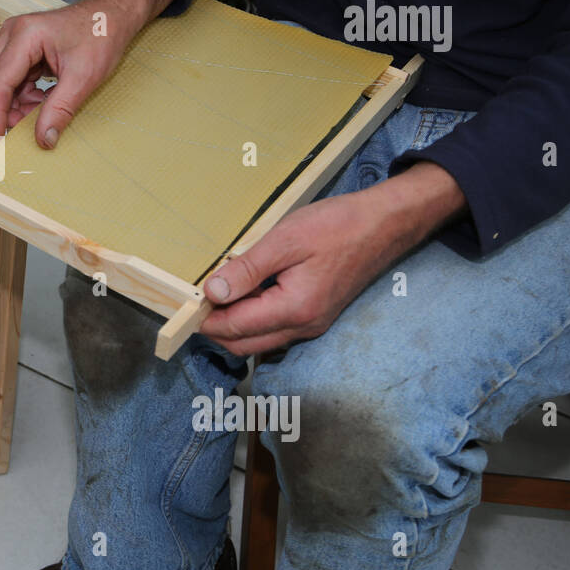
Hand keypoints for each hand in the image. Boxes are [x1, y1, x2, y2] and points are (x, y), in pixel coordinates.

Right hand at [0, 0, 178, 147]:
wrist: (111, 16)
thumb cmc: (100, 34)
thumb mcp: (84, 77)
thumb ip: (60, 109)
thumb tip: (43, 138)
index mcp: (24, 36)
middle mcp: (11, 35)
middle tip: (12, 131)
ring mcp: (13, 42)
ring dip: (10, 105)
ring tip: (35, 116)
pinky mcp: (20, 50)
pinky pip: (9, 80)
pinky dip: (20, 98)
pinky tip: (39, 104)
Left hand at [199, 162, 466, 354]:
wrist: (384, 224)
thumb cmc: (337, 226)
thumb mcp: (285, 241)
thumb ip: (246, 270)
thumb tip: (211, 293)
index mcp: (294, 310)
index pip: (234, 328)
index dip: (205, 318)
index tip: (185, 301)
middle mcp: (303, 327)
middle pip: (243, 344)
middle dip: (216, 327)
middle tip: (197, 297)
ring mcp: (311, 325)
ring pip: (258, 340)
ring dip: (234, 324)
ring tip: (220, 290)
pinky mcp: (315, 316)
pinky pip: (274, 329)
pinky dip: (253, 317)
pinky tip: (247, 290)